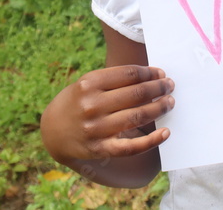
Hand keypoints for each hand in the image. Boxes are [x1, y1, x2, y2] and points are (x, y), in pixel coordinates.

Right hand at [42, 65, 173, 162]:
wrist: (53, 131)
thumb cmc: (78, 101)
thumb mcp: (87, 84)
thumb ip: (114, 79)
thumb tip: (152, 77)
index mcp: (89, 83)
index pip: (129, 74)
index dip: (150, 73)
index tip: (161, 73)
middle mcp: (92, 105)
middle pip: (137, 94)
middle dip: (158, 88)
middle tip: (169, 85)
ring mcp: (96, 128)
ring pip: (138, 116)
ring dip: (159, 108)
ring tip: (170, 102)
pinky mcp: (100, 149)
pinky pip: (131, 147)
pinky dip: (151, 141)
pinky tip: (165, 133)